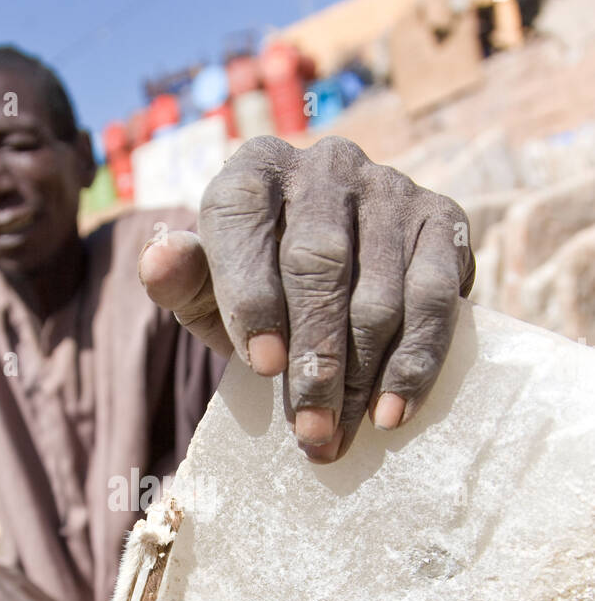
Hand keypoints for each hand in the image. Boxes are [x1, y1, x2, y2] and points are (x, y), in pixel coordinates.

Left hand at [139, 135, 474, 462]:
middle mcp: (327, 164)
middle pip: (322, 265)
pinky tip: (391, 413)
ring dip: (361, 377)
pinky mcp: (444, 221)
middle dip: (315, 356)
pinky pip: (437, 299)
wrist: (327, 280)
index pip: (246, 226)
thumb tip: (157, 260)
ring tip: (337, 437)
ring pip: (381, 293)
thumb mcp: (203, 288)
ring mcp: (392, 188)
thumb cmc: (253, 289)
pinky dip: (416, 363)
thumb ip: (178, 277)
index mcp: (253, 171)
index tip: (262, 366)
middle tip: (308, 427)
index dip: (253, 299)